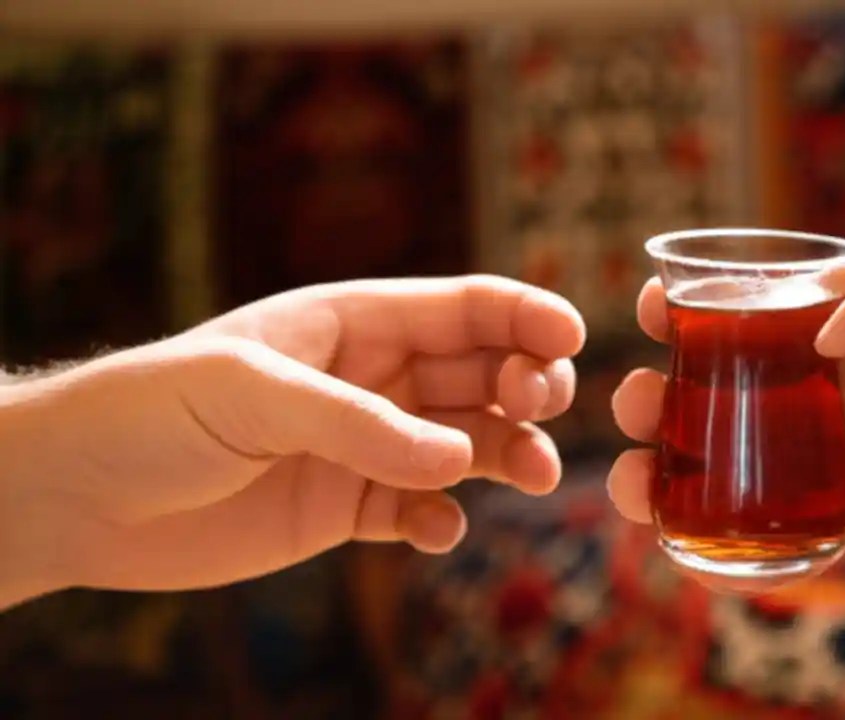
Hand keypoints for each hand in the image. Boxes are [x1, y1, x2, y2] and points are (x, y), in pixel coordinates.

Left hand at [0, 276, 582, 604]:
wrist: (79, 496)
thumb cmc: (150, 411)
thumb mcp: (253, 395)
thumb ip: (361, 424)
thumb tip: (459, 456)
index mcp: (350, 322)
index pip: (459, 306)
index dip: (522, 314)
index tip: (572, 336)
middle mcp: (369, 379)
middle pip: (480, 371)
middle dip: (527, 384)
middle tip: (543, 410)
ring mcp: (362, 444)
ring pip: (466, 442)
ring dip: (508, 455)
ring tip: (533, 478)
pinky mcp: (345, 507)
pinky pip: (419, 510)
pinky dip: (442, 520)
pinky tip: (436, 531)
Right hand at [607, 250, 844, 560]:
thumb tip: (819, 330)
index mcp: (816, 328)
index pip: (727, 312)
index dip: (676, 307)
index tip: (651, 308)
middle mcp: (799, 391)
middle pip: (694, 392)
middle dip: (643, 396)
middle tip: (638, 404)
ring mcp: (808, 455)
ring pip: (707, 463)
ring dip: (652, 471)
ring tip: (632, 482)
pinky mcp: (829, 513)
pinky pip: (760, 532)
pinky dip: (712, 545)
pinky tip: (682, 543)